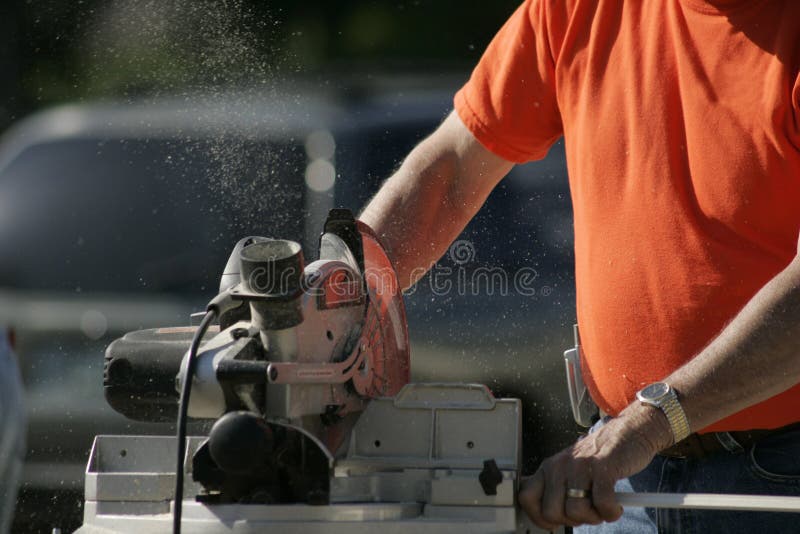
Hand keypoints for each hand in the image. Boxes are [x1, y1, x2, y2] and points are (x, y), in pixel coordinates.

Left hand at [518, 403, 672, 529]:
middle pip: (552, 512)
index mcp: (548, 468)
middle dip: (572, 520)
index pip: (526, 497)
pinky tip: (615, 505)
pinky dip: (611, 512)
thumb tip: (547, 518)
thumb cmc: (600, 456)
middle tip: (588, 511)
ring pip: (576, 511)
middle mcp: (559, 466)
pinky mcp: (603, 467)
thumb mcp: (569, 469)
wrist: (630, 431)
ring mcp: (580, 466)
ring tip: (603, 506)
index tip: (556, 523)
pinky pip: (603, 505)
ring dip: (594, 517)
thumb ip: (556, 489)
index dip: (539, 517)